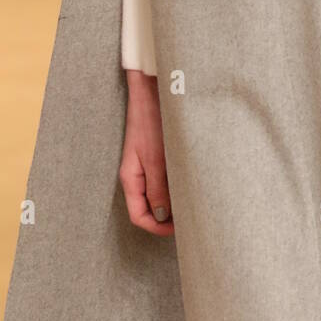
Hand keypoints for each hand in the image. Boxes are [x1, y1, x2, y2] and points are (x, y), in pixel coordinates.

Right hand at [119, 69, 174, 233]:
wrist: (152, 91)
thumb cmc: (151, 122)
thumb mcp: (156, 158)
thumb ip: (158, 188)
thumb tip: (163, 216)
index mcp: (130, 178)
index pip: (139, 215)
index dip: (157, 227)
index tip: (177, 229)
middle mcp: (136, 175)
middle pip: (146, 208)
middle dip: (165, 218)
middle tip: (188, 219)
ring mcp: (144, 166)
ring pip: (155, 194)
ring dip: (171, 202)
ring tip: (190, 202)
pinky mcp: (154, 156)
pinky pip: (161, 180)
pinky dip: (173, 187)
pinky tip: (187, 183)